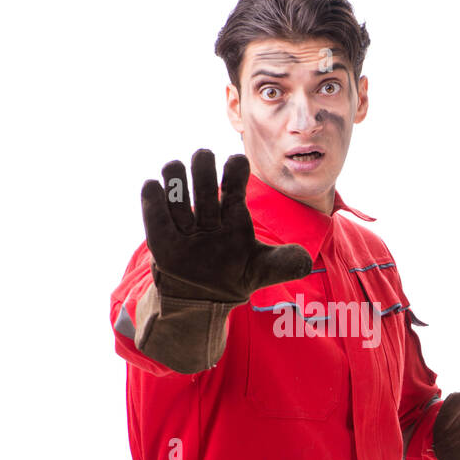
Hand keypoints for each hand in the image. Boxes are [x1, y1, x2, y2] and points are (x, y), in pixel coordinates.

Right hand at [140, 149, 311, 303]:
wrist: (202, 301)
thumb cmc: (233, 278)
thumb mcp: (261, 272)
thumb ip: (284, 264)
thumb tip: (306, 260)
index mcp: (233, 214)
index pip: (235, 182)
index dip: (236, 170)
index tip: (237, 163)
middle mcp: (208, 212)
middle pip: (204, 178)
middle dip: (204, 165)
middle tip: (203, 157)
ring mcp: (183, 222)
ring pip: (176, 185)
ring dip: (176, 175)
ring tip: (177, 173)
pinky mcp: (161, 238)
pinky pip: (154, 210)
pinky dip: (153, 196)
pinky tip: (154, 187)